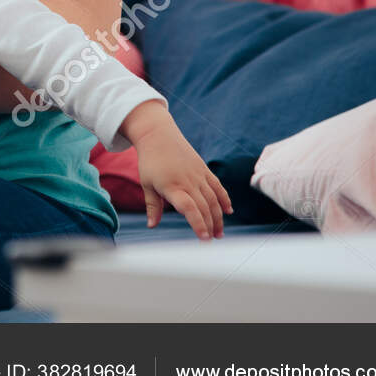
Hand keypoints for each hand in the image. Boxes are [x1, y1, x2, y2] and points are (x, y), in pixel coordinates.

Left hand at [121, 101, 232, 239]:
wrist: (158, 135)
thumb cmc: (150, 162)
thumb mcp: (147, 184)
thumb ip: (153, 206)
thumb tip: (151, 226)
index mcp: (172, 187)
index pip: (189, 209)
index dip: (198, 223)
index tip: (204, 238)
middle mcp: (188, 182)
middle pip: (204, 207)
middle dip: (210, 225)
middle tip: (212, 240)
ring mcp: (198, 175)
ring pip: (213, 200)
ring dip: (218, 217)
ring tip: (219, 232)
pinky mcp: (204, 169)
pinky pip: (218, 186)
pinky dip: (224, 199)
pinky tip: (228, 211)